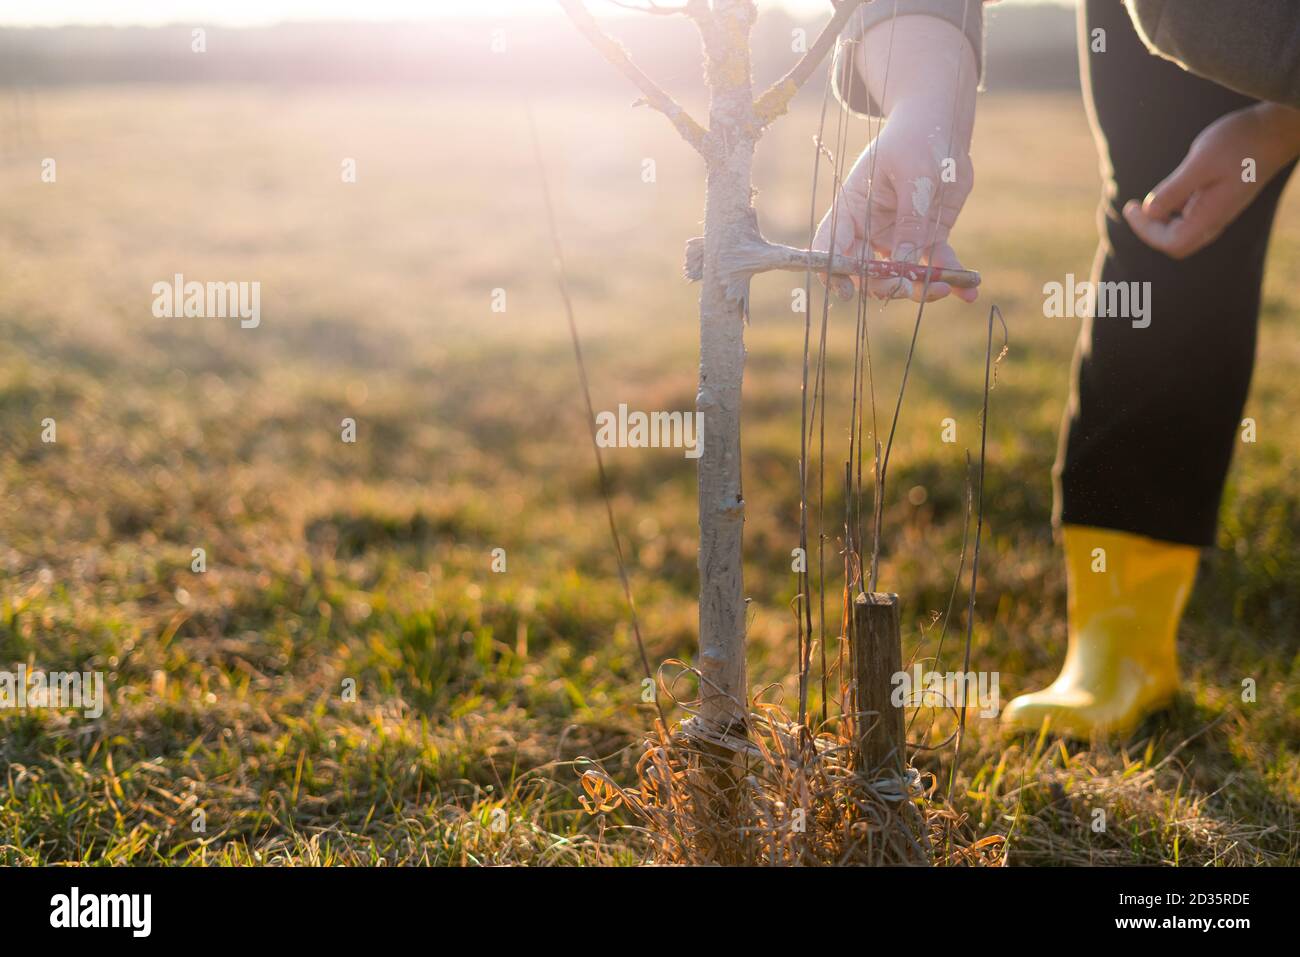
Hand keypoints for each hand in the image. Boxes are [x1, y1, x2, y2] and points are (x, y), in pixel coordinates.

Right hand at [812, 15, 978, 303]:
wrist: (943, 129)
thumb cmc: (917, 140)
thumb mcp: (915, 174)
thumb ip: (910, 218)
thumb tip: (905, 263)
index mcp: (853, 209)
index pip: (830, 247)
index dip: (831, 272)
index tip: (845, 291)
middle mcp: (871, 230)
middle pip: (866, 271)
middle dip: (883, 284)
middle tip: (904, 286)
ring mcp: (900, 238)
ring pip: (902, 275)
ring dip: (919, 289)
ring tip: (942, 289)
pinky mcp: (928, 238)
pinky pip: (937, 265)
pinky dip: (952, 278)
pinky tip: (968, 291)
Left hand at [1124, 102, 1299, 258]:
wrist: (1275, 129)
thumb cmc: (1240, 142)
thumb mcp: (1201, 162)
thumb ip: (1175, 189)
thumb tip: (1149, 212)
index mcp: (1210, 215)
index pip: (1171, 243)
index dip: (1146, 232)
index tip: (1132, 207)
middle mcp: (1215, 219)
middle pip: (1175, 243)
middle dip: (1150, 231)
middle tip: (1132, 207)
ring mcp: (1219, 211)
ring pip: (1182, 231)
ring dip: (1159, 222)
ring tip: (1141, 203)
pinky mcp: (1220, 200)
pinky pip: (1190, 216)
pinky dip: (1172, 210)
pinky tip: (1166, 192)